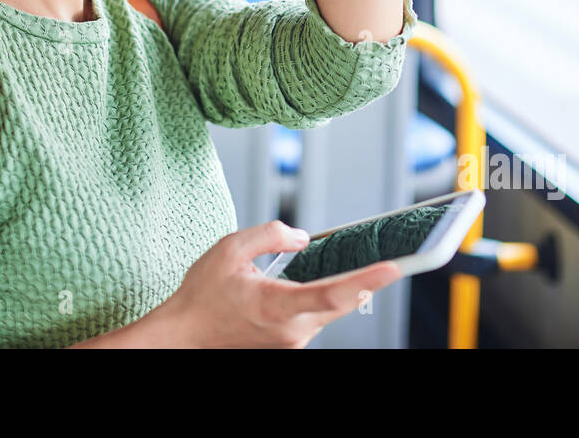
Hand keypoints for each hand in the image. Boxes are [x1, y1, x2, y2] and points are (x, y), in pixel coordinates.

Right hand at [157, 219, 402, 347]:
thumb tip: (303, 238)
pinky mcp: (288, 343)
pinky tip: (326, 282)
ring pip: (330, 311)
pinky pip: (317, 316)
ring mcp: (290, 340)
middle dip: (367, 282)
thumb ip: (270, 235)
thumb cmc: (202, 294)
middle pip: (342, 303)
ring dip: (342, 289)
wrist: (184, 336)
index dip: (366, 280)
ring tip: (359, 268)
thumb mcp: (230, 249)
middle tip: (395, 261)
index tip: (393, 267)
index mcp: (276, 306)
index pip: (332, 293)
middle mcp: (290, 330)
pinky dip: (325, 298)